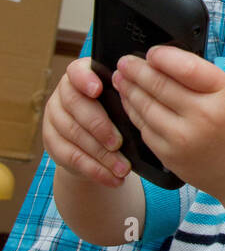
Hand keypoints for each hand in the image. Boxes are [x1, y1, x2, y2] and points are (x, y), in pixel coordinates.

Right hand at [42, 58, 130, 186]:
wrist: (97, 145)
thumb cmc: (118, 116)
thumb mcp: (123, 104)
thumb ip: (129, 98)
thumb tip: (148, 100)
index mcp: (82, 76)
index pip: (77, 71)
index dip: (85, 79)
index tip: (97, 90)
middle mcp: (63, 93)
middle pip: (74, 104)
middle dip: (98, 125)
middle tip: (118, 143)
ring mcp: (54, 117)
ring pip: (73, 134)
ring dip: (100, 154)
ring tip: (123, 168)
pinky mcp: (51, 141)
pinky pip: (70, 156)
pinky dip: (94, 170)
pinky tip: (113, 179)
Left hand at [113, 45, 224, 197]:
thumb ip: (204, 77)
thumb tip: (165, 60)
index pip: (185, 67)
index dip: (162, 56)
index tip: (151, 52)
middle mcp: (204, 116)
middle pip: (159, 85)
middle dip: (136, 70)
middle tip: (125, 61)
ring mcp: (184, 139)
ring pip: (145, 106)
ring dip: (129, 89)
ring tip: (121, 78)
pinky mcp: (170, 156)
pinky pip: (144, 128)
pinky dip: (134, 112)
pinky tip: (131, 101)